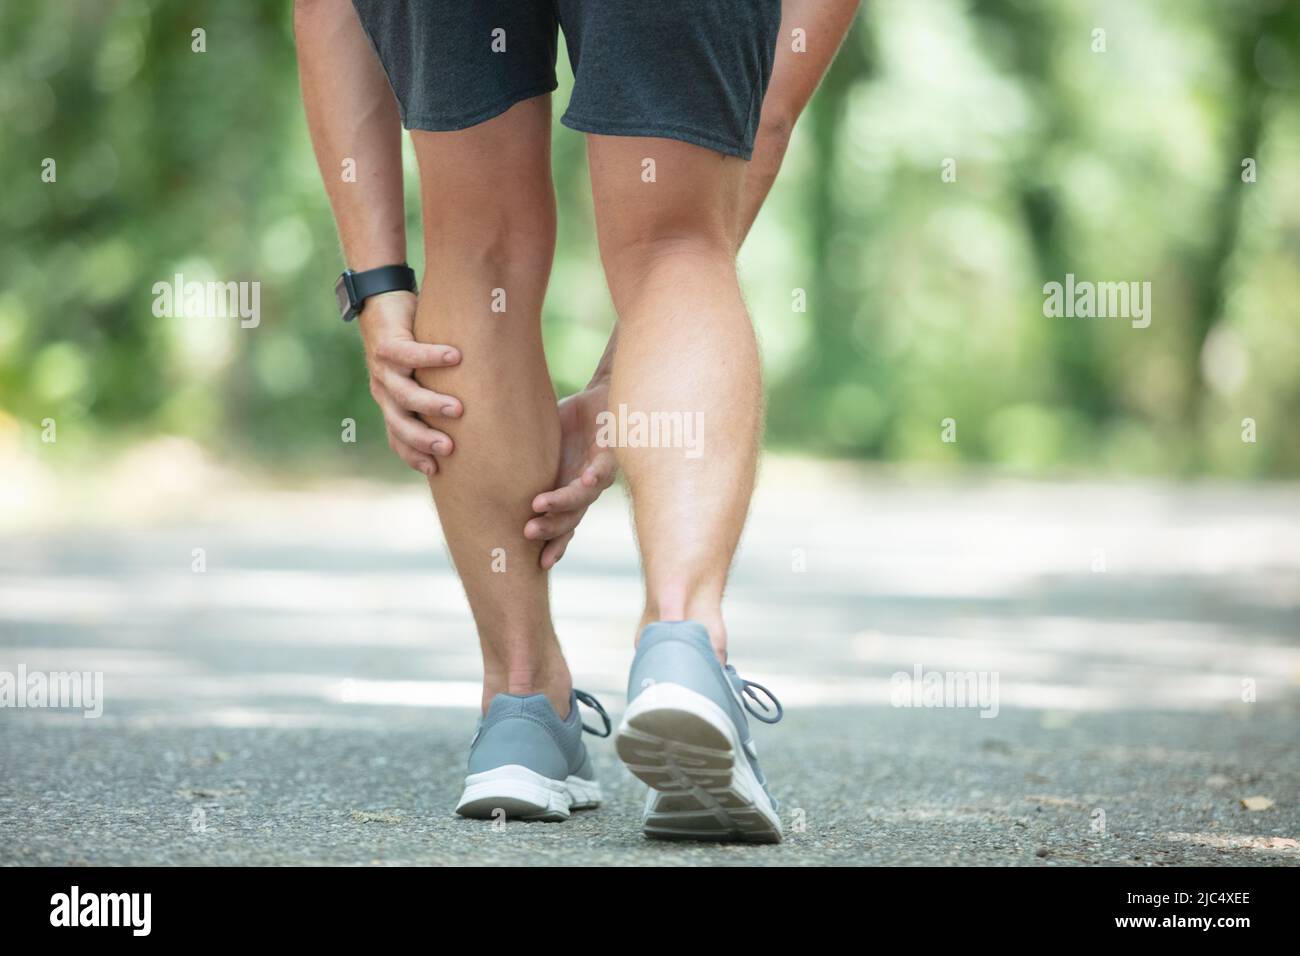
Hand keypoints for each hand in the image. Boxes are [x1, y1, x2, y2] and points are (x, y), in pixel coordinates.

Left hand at [357, 291, 462, 475]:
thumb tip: (477, 413)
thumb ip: (437, 391)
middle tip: (448, 449)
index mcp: (390, 402)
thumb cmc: (410, 340)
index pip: (397, 437)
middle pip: (399, 424)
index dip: (412, 455)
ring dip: (431, 404)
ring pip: (404, 394)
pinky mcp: (387, 344)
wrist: (380, 302)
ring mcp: (383, 369)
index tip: (435, 470)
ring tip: (457, 409)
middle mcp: (384, 390)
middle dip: (422, 439)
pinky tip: (456, 357)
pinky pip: (410, 355)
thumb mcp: (419, 373)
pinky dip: (433, 357)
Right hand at [525, 382, 618, 568]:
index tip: (539, 565)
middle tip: (527, 532)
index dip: (553, 546)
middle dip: (549, 529)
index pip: (561, 528)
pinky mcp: (608, 456)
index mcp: (565, 495)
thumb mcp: (536, 449)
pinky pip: (601, 470)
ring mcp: (597, 476)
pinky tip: (584, 478)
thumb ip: (513, 464)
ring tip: (539, 505)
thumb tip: (469, 467)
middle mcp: (582, 491)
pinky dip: (593, 476)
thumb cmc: (565, 426)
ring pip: (581, 498)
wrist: (600, 402)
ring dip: (561, 504)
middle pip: (569, 520)